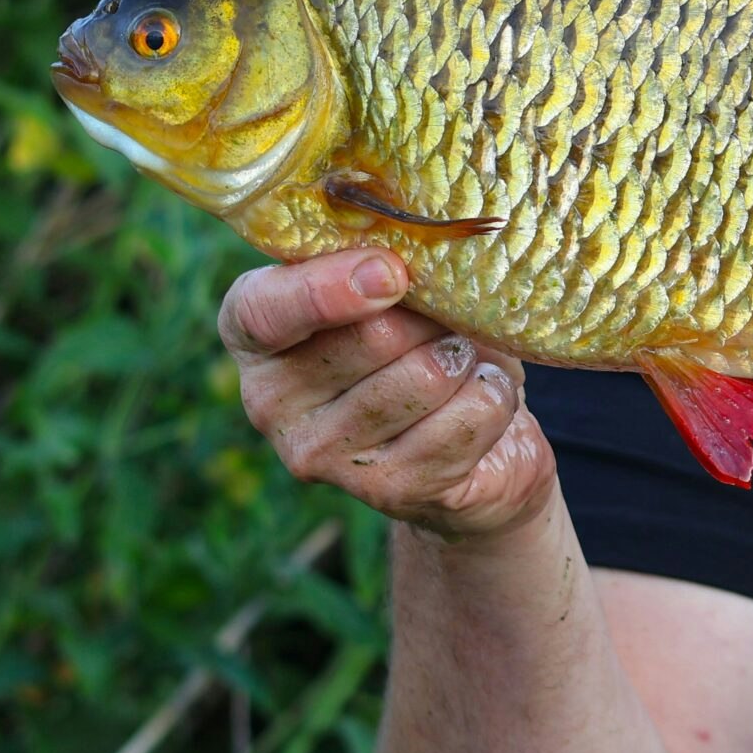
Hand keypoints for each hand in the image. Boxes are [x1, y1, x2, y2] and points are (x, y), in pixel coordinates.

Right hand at [219, 248, 553, 543]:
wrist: (472, 446)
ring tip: (462, 362)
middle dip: (433, 316)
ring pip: (426, 376)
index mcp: (256, 334)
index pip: (262, 309)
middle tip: (448, 319)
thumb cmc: (420, 342)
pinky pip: (470, 414)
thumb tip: (406, 261)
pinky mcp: (388, 490)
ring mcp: (322, 455)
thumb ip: (385, 265)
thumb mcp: (393, 292)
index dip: (326, 288)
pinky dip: (496, 393)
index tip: (392, 271)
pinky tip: (480, 395)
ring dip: (466, 357)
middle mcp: (269, 401)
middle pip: (372, 336)